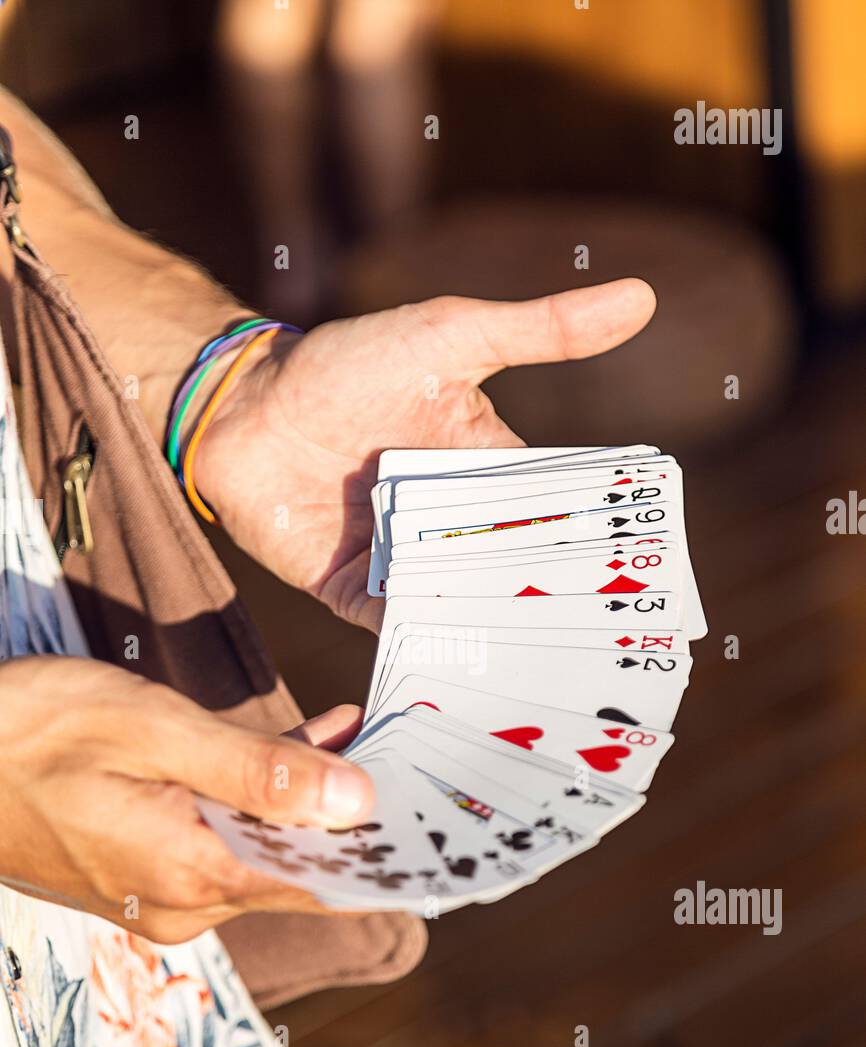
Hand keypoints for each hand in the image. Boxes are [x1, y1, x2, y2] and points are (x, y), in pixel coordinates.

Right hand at [0, 656, 373, 943]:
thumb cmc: (27, 734)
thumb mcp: (151, 732)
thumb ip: (256, 770)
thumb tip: (357, 804)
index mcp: (194, 876)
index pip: (326, 884)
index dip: (389, 852)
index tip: (444, 817)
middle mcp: (184, 904)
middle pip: (300, 866)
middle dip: (355, 812)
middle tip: (410, 751)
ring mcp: (159, 895)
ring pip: (263, 849)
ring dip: (308, 797)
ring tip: (356, 733)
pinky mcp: (140, 873)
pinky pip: (223, 842)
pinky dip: (261, 800)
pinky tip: (297, 748)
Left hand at [195, 278, 655, 630]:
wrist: (243, 406)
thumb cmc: (348, 363)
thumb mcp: (452, 339)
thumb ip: (541, 330)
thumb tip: (642, 297)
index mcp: (489, 468)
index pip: (555, 512)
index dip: (596, 539)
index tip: (643, 572)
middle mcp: (455, 524)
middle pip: (516, 571)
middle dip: (551, 598)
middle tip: (602, 635)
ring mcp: (408, 564)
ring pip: (465, 609)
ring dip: (495, 629)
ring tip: (544, 670)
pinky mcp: (359, 595)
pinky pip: (401, 631)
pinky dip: (428, 646)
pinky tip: (463, 671)